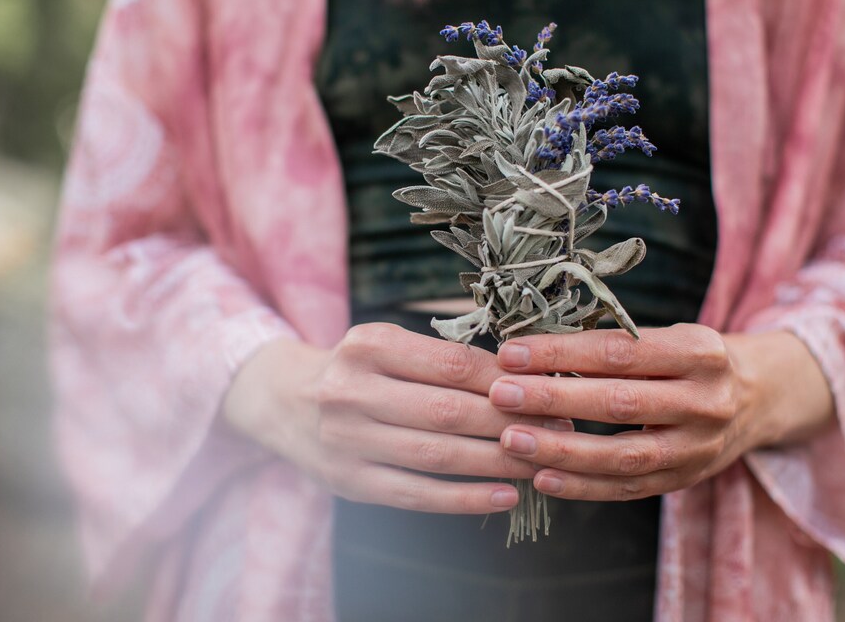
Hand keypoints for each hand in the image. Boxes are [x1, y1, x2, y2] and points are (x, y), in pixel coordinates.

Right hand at [223, 323, 571, 513]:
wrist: (285, 402)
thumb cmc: (359, 369)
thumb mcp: (389, 345)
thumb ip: (445, 356)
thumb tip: (526, 371)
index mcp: (366, 344)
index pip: (450, 363)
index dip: (505, 379)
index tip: (549, 389)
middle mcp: (349, 390)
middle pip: (447, 411)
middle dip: (510, 423)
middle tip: (558, 429)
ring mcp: (345, 441)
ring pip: (436, 456)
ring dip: (497, 463)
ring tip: (540, 463)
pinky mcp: (349, 482)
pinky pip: (417, 495)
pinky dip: (465, 499)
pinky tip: (505, 496)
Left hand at [488, 324, 832, 501]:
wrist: (759, 398)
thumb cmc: (692, 358)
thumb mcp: (670, 335)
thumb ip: (614, 343)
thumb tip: (532, 347)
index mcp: (700, 350)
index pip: (621, 351)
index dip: (562, 353)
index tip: (512, 352)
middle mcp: (706, 400)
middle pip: (619, 402)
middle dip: (553, 398)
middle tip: (500, 393)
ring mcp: (699, 447)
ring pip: (622, 454)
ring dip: (560, 449)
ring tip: (510, 440)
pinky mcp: (686, 479)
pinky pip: (628, 488)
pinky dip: (582, 487)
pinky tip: (541, 478)